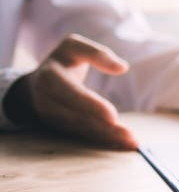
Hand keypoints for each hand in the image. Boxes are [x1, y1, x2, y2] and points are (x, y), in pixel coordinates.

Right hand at [9, 34, 136, 149]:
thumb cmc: (61, 62)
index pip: (71, 94)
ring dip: (108, 138)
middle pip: (79, 117)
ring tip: (131, 142)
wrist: (34, 85)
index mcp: (49, 78)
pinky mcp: (60, 128)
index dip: (91, 105)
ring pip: (82, 130)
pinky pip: (83, 136)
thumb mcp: (74, 46)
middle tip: (130, 135)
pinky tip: (123, 144)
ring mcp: (51, 118)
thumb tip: (123, 67)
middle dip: (105, 128)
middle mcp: (47, 101)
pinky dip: (104, 140)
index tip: (113, 115)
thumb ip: (97, 53)